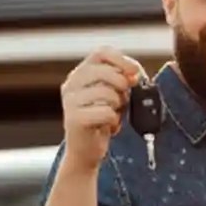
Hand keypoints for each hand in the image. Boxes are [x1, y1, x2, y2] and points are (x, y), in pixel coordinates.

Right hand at [59, 47, 145, 171]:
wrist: (86, 152)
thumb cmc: (102, 121)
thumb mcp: (114, 95)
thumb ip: (123, 81)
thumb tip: (134, 74)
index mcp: (79, 74)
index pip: (101, 53)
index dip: (122, 59)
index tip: (136, 72)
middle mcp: (71, 84)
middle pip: (106, 71)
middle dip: (122, 86)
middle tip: (123, 101)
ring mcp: (70, 101)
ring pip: (108, 93)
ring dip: (118, 106)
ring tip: (112, 115)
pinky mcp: (74, 119)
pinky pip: (106, 112)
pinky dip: (113, 121)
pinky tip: (107, 127)